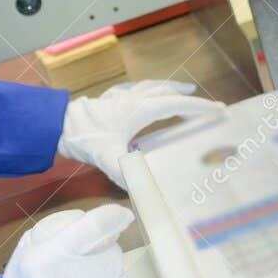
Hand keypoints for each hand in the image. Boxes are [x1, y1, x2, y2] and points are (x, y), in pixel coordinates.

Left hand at [57, 79, 224, 186]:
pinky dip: (146, 88)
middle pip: (168, 92)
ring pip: (152, 85)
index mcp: (140, 109)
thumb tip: (141, 192)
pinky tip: (143, 90)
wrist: (59, 123)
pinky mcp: (110, 98)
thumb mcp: (108, 157)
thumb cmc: (86, 136)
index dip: (199, 107)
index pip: (177, 105)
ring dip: (169, 87)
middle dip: (188, 97)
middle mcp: (135, 98)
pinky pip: (135, 88)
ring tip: (183, 88)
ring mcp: (122, 96)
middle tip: (204, 103)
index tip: (218, 110)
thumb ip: (126, 174)